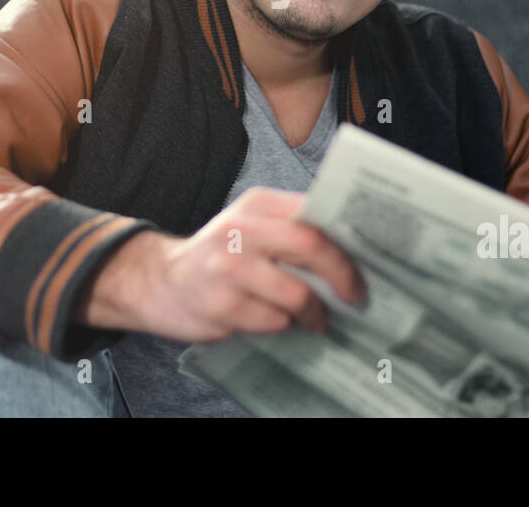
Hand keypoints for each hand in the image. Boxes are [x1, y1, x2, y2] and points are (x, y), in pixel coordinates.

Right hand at [131, 186, 366, 342]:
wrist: (160, 281)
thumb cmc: (220, 255)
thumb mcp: (250, 225)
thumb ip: (291, 227)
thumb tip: (351, 246)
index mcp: (256, 204)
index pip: (314, 213)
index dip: (346, 237)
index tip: (369, 257)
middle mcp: (241, 228)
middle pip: (311, 245)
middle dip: (342, 275)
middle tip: (355, 295)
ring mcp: (228, 267)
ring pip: (297, 292)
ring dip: (315, 312)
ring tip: (318, 319)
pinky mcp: (221, 304)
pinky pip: (274, 321)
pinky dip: (284, 325)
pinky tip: (279, 322)